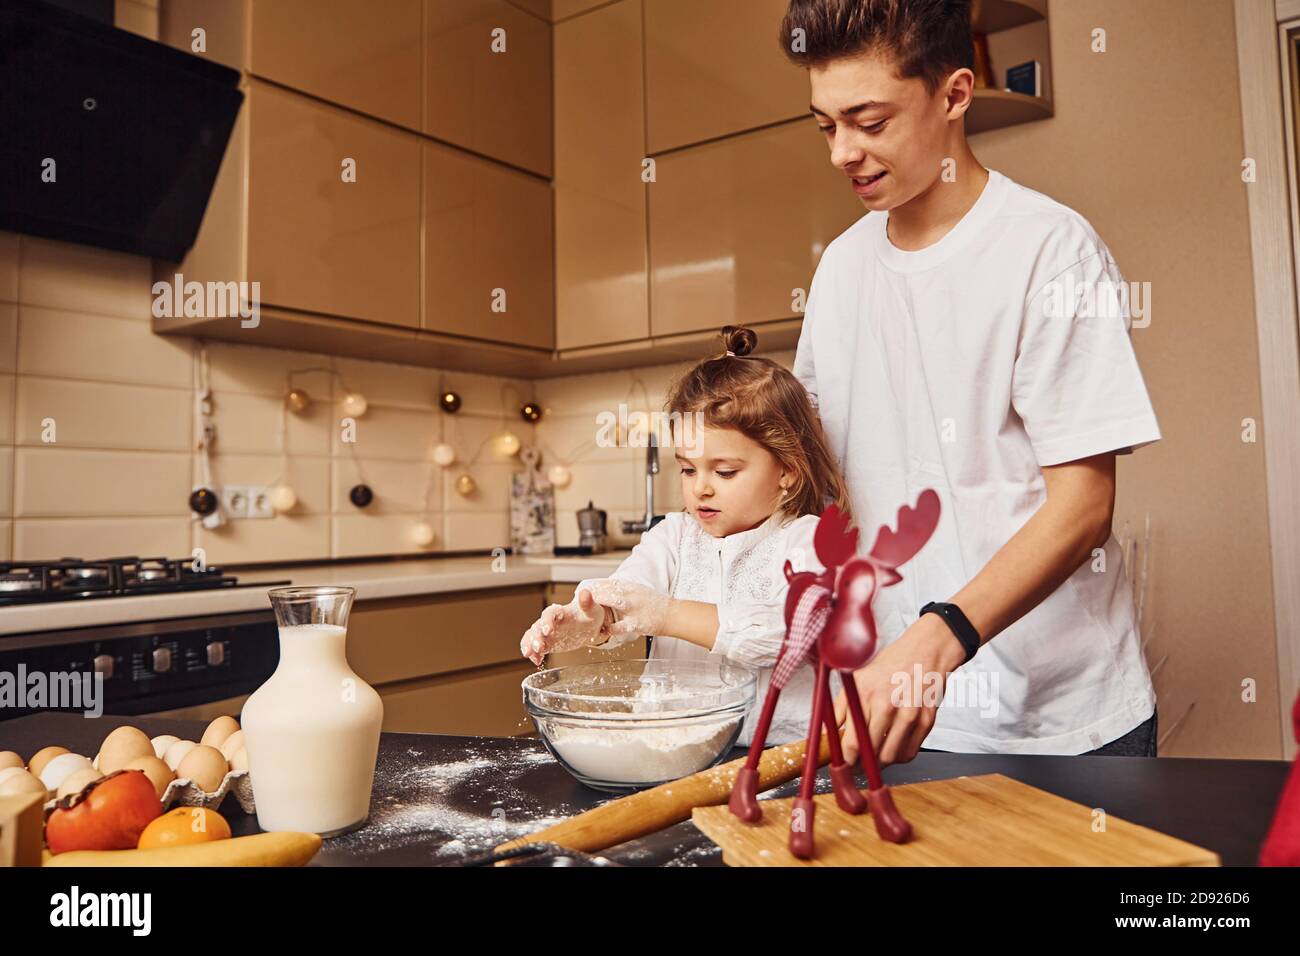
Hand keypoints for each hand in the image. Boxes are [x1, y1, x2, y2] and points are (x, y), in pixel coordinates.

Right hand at [519, 588, 610, 665]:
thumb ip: (587, 602)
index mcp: (560, 612)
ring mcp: (547, 633)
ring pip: (533, 636)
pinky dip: (534, 654)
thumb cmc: (589, 615)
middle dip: (536, 637)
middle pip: (538, 626)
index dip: (547, 621)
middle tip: (539, 647)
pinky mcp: (548, 643)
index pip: (550, 613)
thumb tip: (585, 592)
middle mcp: (550, 621)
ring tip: (529, 654)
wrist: (589, 626)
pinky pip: (537, 648)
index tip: (548, 630)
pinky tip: (537, 661)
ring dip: (530, 644)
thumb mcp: (591, 610)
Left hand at [583, 579, 671, 637]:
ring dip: (600, 606)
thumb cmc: (653, 604)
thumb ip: (622, 590)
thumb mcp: (637, 591)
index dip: (592, 587)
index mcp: (630, 587)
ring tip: (588, 612)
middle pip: (607, 590)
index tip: (581, 591)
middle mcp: (631, 594)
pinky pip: (621, 626)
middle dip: (592, 595)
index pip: (607, 583)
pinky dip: (610, 629)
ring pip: (613, 602)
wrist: (672, 614)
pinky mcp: (637, 623)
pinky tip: (602, 631)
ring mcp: (634, 608)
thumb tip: (604, 589)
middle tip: (578, 601)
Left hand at [832, 612, 967, 765]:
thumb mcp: (858, 678)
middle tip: (859, 762)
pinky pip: (910, 752)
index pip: (852, 743)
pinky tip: (893, 743)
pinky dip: (900, 755)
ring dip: (881, 761)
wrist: (925, 651)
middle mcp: (888, 706)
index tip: (845, 762)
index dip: (847, 760)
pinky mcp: (926, 721)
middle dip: (862, 763)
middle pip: (872, 754)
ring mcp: (909, 715)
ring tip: (876, 753)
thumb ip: (841, 707)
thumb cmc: (890, 664)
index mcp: (866, 696)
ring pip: (891, 758)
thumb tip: (828, 733)